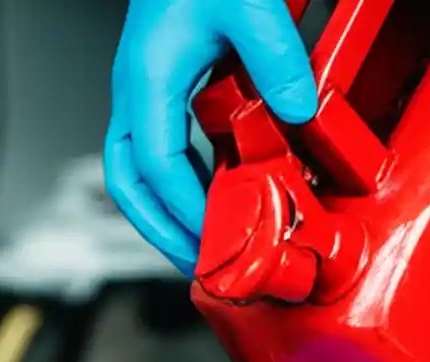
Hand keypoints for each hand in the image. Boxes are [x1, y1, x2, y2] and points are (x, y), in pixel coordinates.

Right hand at [104, 0, 317, 275]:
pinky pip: (162, 151)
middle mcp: (137, 93)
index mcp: (147, 80)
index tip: (217, 243)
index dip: (187, 213)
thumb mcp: (248, 4)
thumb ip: (276, 58)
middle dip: (160, 232)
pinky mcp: (162, 86)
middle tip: (198, 267)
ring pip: (139, 173)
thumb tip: (300, 113)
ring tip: (205, 246)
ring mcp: (145, 92)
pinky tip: (217, 195)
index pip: (160, 168)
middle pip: (129, 185)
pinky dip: (183, 184)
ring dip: (167, 214)